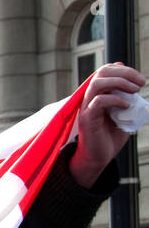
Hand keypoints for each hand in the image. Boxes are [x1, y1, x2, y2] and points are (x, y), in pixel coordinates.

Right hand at [70, 62, 145, 187]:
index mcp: (97, 94)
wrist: (99, 158)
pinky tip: (126, 106)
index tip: (139, 80)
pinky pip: (99, 101)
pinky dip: (116, 100)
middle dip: (125, 73)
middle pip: (102, 72)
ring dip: (120, 83)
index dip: (124, 70)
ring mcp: (86, 107)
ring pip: (98, 83)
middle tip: (141, 83)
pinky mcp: (87, 119)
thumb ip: (127, 98)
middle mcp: (89, 98)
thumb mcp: (124, 113)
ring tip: (134, 91)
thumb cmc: (110, 137)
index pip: (106, 70)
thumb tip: (135, 84)